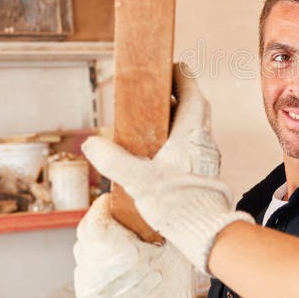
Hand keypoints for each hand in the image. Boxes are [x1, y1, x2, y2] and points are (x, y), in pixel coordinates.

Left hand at [74, 194, 199, 297]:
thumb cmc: (172, 286)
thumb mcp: (174, 246)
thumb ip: (164, 219)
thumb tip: (165, 196)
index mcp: (112, 248)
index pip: (96, 215)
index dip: (104, 203)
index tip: (114, 198)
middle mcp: (94, 266)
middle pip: (85, 231)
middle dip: (99, 218)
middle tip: (116, 214)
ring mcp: (88, 284)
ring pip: (82, 251)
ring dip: (95, 240)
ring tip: (117, 239)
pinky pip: (85, 270)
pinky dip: (96, 261)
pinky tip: (116, 262)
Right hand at [82, 65, 253, 274]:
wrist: (204, 230)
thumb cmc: (177, 202)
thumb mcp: (137, 179)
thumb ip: (113, 159)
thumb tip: (91, 143)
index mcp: (190, 132)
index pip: (192, 94)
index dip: (183, 78)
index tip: (174, 66)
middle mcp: (203, 140)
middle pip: (198, 106)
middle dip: (183, 94)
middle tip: (164, 88)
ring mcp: (207, 156)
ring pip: (198, 125)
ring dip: (183, 115)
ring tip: (159, 117)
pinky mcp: (205, 171)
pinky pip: (196, 143)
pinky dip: (183, 135)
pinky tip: (165, 148)